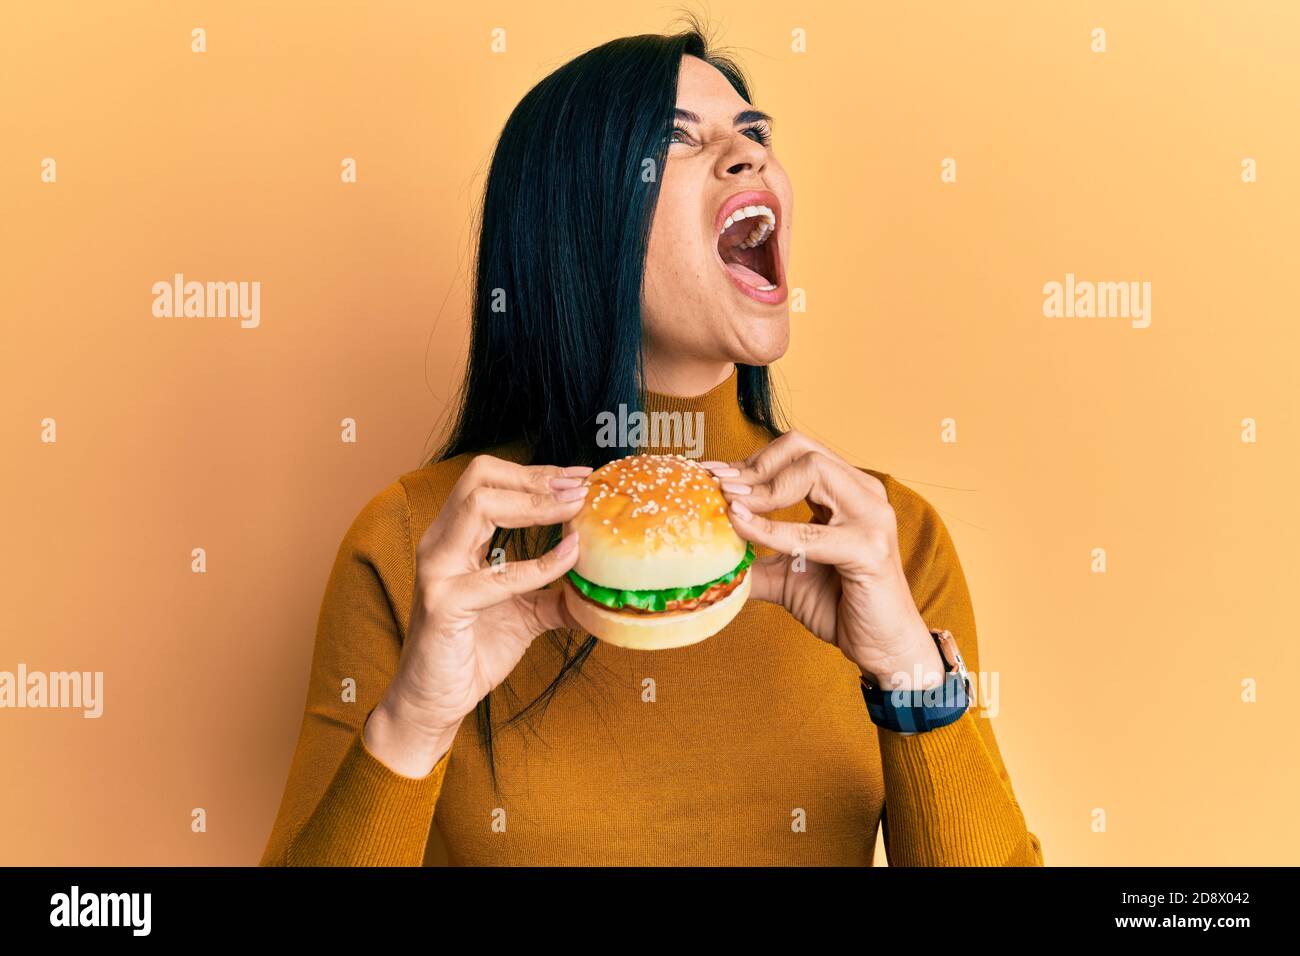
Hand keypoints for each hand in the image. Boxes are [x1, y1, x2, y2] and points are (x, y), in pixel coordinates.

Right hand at [365, 455, 589, 776]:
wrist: (436, 702)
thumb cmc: (473, 652)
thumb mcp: (526, 614)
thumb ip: (556, 592)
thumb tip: (600, 582)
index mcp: (455, 538)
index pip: (490, 479)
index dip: (537, 472)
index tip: (581, 477)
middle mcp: (441, 544)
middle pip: (480, 477)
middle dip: (536, 477)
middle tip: (580, 488)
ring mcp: (438, 570)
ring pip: (478, 505)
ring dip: (534, 502)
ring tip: (574, 508)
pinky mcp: (443, 604)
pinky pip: (495, 576)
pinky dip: (538, 564)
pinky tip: (568, 558)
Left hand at [703, 432, 943, 690]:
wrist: (881, 648)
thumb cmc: (840, 606)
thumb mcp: (786, 575)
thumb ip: (753, 557)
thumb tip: (707, 554)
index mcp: (847, 490)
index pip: (796, 451)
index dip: (750, 459)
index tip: (711, 474)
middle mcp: (864, 494)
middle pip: (803, 449)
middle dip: (753, 466)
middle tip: (718, 487)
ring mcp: (872, 518)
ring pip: (812, 472)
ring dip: (761, 488)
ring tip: (729, 505)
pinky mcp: (869, 550)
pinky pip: (811, 532)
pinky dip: (770, 529)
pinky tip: (742, 527)